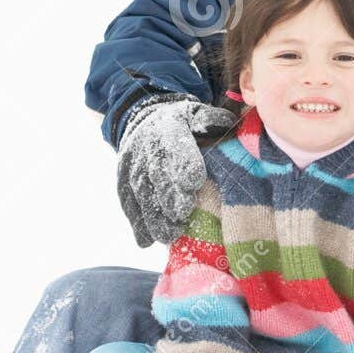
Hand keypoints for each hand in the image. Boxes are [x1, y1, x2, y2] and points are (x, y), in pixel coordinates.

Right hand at [116, 96, 234, 246]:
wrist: (142, 121)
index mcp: (168, 128)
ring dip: (153, 216)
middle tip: (182, 214)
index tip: (194, 182)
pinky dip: (137, 223)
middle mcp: (145, 148)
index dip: (183, 163)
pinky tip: (147, 240)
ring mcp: (131, 167)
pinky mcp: (123, 183)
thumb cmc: (180, 123)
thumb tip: (230, 122)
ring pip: (141, 193)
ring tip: (169, 235)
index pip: (175, 146)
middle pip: (156, 174)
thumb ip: (211, 120)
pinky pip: (128, 204)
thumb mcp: (196, 112)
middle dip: (168, 195)